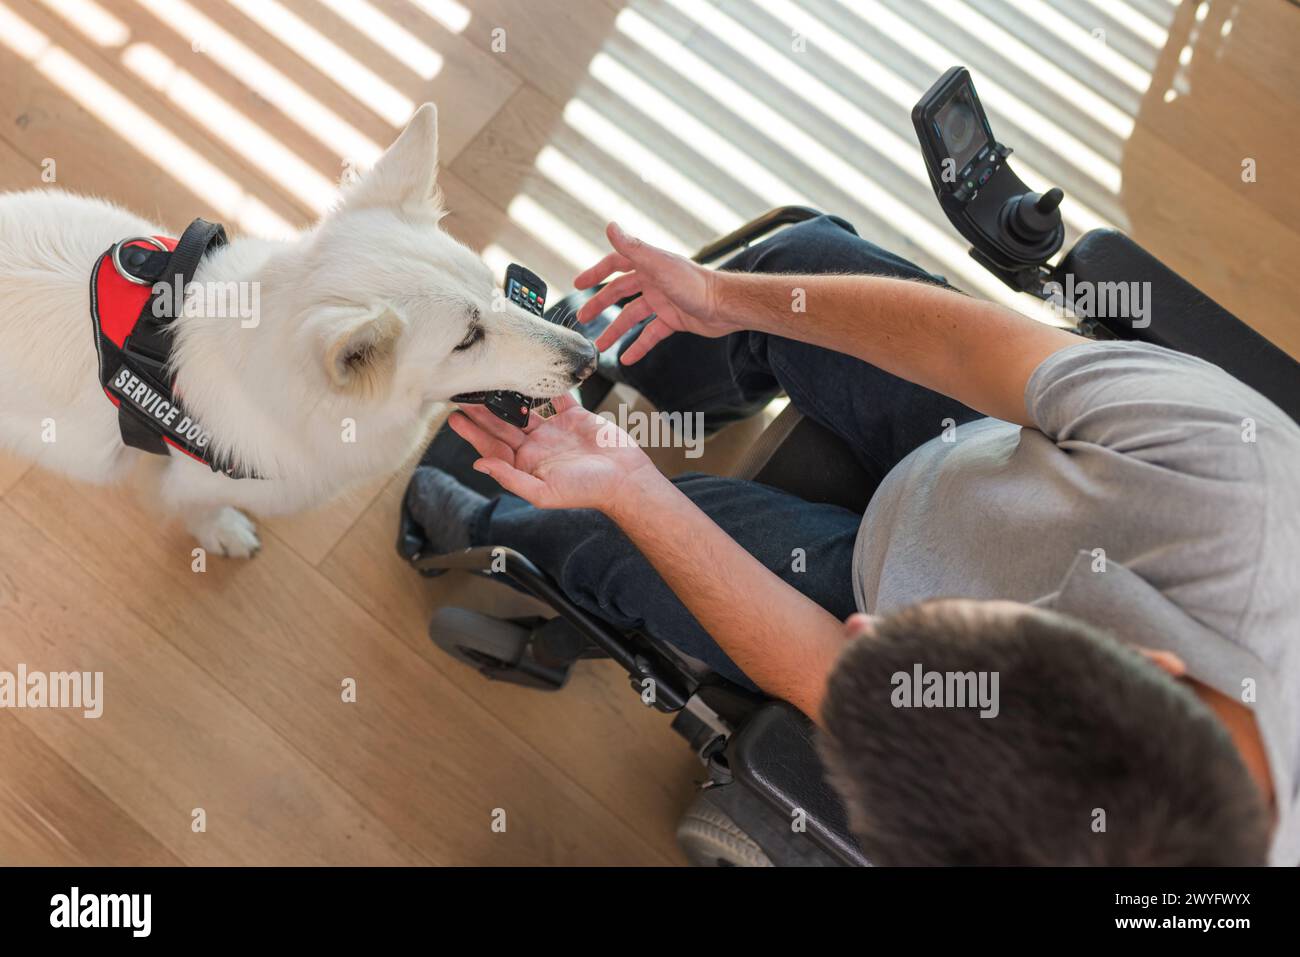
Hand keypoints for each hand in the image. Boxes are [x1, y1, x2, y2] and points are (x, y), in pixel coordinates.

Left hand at [448, 394, 663, 512]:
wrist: (625, 479)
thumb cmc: (587, 491)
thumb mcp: (544, 492)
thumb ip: (510, 478)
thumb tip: (480, 464)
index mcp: (527, 465)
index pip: (493, 446)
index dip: (473, 433)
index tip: (455, 418)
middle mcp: (537, 447)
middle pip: (503, 425)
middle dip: (482, 411)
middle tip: (462, 392)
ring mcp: (554, 430)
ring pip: (523, 409)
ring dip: (505, 395)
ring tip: (488, 378)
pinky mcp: (574, 416)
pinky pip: (555, 397)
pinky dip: (544, 385)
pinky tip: (529, 371)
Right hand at [574, 222, 741, 364]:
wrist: (724, 305)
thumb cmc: (695, 283)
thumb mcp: (658, 264)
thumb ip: (633, 247)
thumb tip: (611, 226)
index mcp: (648, 265)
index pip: (615, 264)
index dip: (596, 273)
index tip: (579, 283)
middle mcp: (654, 281)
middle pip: (620, 293)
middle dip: (600, 305)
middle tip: (582, 318)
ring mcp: (662, 301)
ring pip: (632, 317)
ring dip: (615, 330)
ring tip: (600, 345)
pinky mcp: (673, 320)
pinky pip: (650, 334)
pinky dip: (638, 346)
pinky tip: (627, 357)